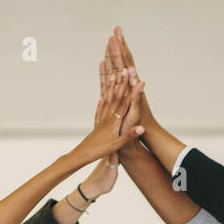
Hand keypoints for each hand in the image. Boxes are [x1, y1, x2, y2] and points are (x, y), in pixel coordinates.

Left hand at [77, 59, 132, 198]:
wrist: (82, 155)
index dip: (131, 90)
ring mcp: (102, 120)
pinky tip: (102, 96)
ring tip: (113, 76)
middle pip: (116, 97)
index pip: (125, 103)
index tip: (135, 78)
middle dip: (121, 83)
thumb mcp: (117, 145)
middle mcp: (108, 118)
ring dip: (112, 88)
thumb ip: (129, 136)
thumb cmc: (100, 152)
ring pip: (108, 101)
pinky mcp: (97, 125)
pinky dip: (102, 102)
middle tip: (124, 68)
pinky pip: (100, 110)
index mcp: (115, 122)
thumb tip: (142, 128)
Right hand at [106, 26, 153, 128]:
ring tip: (109, 41)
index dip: (120, 49)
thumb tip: (141, 80)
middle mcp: (128, 86)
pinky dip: (106, 69)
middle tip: (116, 30)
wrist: (136, 139)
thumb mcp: (135, 112)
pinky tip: (103, 63)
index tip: (117, 35)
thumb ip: (137, 96)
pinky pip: (110, 79)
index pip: (125, 63)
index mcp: (131, 87)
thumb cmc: (135, 127)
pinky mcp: (117, 97)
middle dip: (118, 46)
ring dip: (113, 55)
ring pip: (116, 68)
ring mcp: (122, 90)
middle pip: (121, 62)